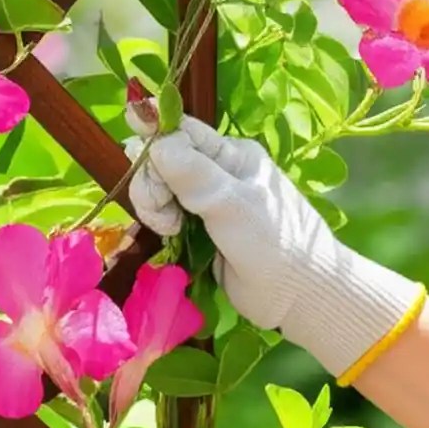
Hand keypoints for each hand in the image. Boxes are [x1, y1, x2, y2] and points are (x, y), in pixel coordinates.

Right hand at [125, 116, 422, 380]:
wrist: (297, 295)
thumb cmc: (273, 243)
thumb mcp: (232, 203)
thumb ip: (192, 172)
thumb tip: (153, 141)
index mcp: (232, 154)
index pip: (181, 132)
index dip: (154, 135)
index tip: (130, 149)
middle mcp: (218, 171)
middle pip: (163, 160)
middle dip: (152, 183)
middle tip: (162, 214)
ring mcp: (207, 200)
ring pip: (160, 187)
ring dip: (153, 205)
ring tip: (168, 229)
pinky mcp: (199, 227)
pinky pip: (166, 211)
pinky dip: (159, 220)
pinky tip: (169, 234)